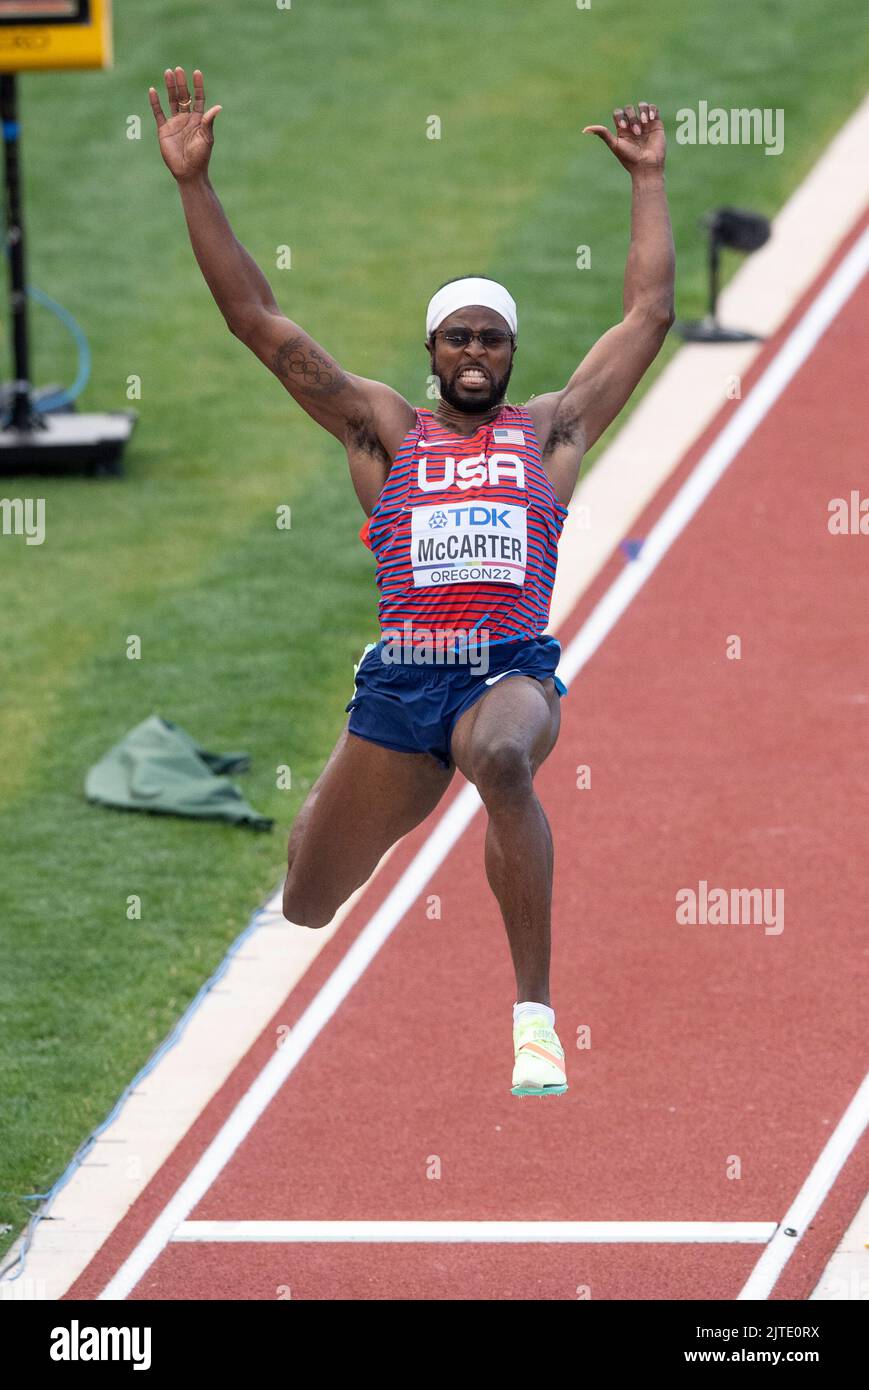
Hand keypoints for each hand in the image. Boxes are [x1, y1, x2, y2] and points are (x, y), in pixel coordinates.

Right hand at [149, 66, 221, 180]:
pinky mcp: (164, 129)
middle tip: (179, 69)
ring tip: (168, 72)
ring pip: (172, 101)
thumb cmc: (200, 157)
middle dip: (182, 83)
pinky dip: (155, 102)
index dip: (198, 86)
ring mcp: (175, 123)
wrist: (188, 172)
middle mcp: (187, 119)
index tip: (197, 72)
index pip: (199, 98)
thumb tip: (218, 107)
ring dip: (170, 87)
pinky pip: (158, 112)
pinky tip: (153, 90)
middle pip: (184, 96)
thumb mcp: (206, 138)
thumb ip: (209, 122)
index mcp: (199, 120)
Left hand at [583, 102, 665, 174]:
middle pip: (629, 109)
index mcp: (622, 130)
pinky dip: (651, 110)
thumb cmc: (630, 158)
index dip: (620, 116)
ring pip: (641, 106)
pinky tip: (650, 119)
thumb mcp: (614, 145)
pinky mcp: (656, 124)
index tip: (623, 128)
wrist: (647, 166)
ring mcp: (645, 124)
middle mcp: (633, 125)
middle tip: (636, 133)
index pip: (618, 113)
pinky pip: (653, 108)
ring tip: (644, 124)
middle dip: (632, 118)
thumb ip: (602, 134)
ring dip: (641, 112)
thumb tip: (584, 130)